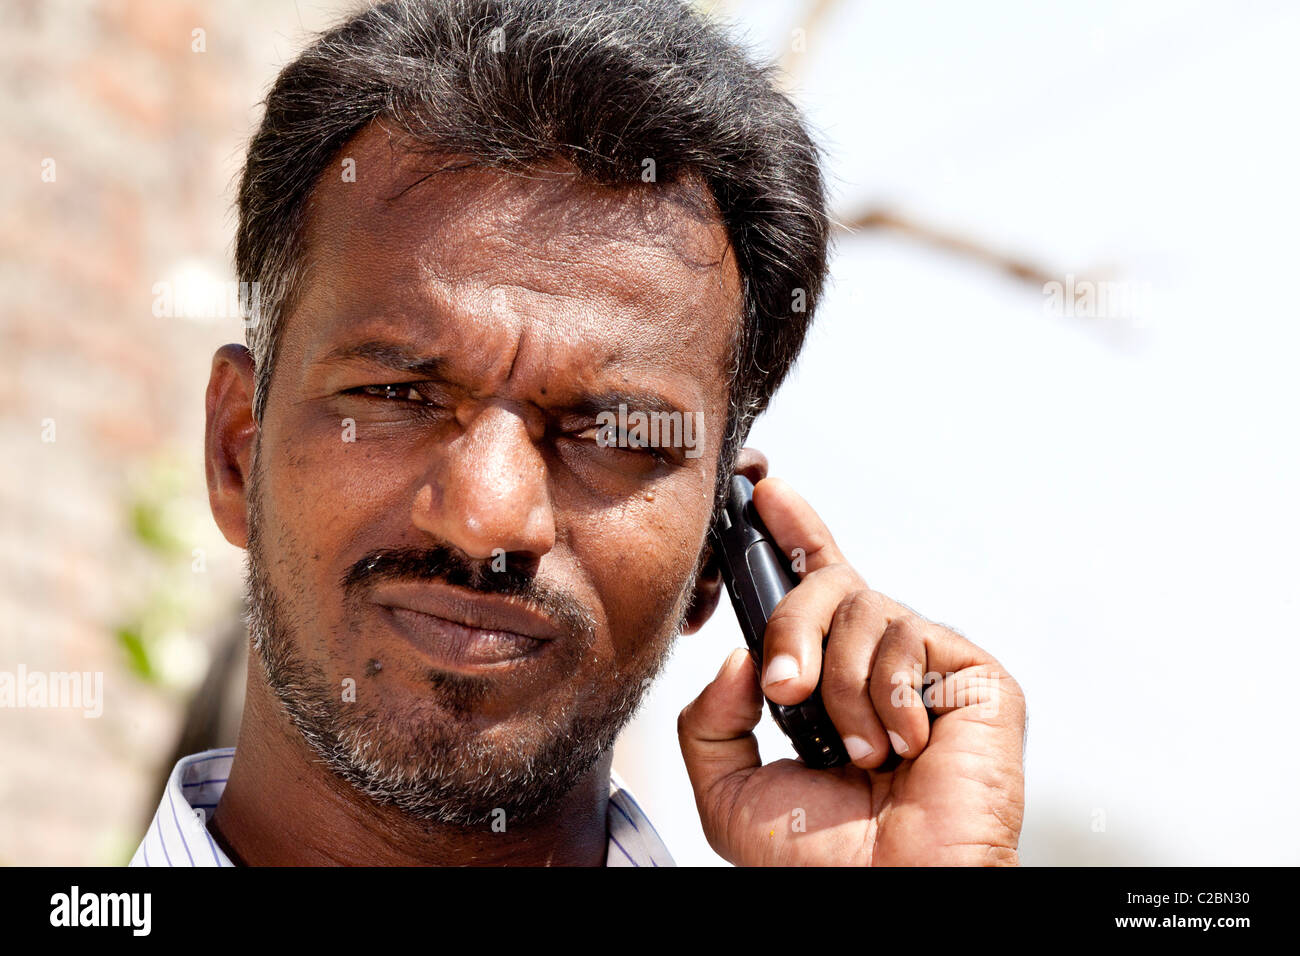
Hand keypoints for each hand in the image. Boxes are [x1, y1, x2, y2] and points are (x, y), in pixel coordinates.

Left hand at [678, 475, 1025, 865]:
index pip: (812, 585)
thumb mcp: (730, 789)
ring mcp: (927, 664)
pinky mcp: (974, 675)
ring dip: (843, 688)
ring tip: (858, 751)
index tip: (766, 493)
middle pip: (826, 584)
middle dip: (793, 629)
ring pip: (865, 611)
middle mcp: (878, 660)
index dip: (792, 533)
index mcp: (828, 676)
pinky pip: (910, 640)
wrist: (888, 891)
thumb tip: (738, 656)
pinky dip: (891, 698)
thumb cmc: (821, 856)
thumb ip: (710, 720)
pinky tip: (905, 746)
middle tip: (786, 692)